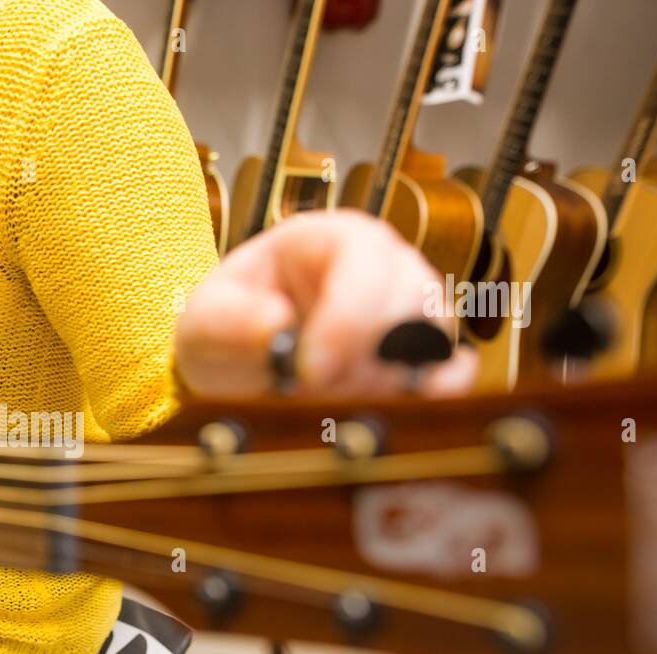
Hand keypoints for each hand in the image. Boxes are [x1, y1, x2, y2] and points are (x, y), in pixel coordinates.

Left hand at [174, 210, 477, 399]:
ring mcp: (412, 308)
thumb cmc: (227, 329)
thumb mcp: (204, 320)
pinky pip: (453, 372)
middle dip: (361, 360)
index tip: (309, 371)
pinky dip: (425, 398)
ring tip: (329, 404)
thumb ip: (227, 321)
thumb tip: (275, 325)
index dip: (347, 318)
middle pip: (411, 299)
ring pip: (435, 338)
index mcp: (330, 238)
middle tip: (310, 394)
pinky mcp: (425, 354)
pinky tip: (378, 411)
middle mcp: (383, 265)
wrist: (239, 366)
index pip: (366, 258)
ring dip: (384, 384)